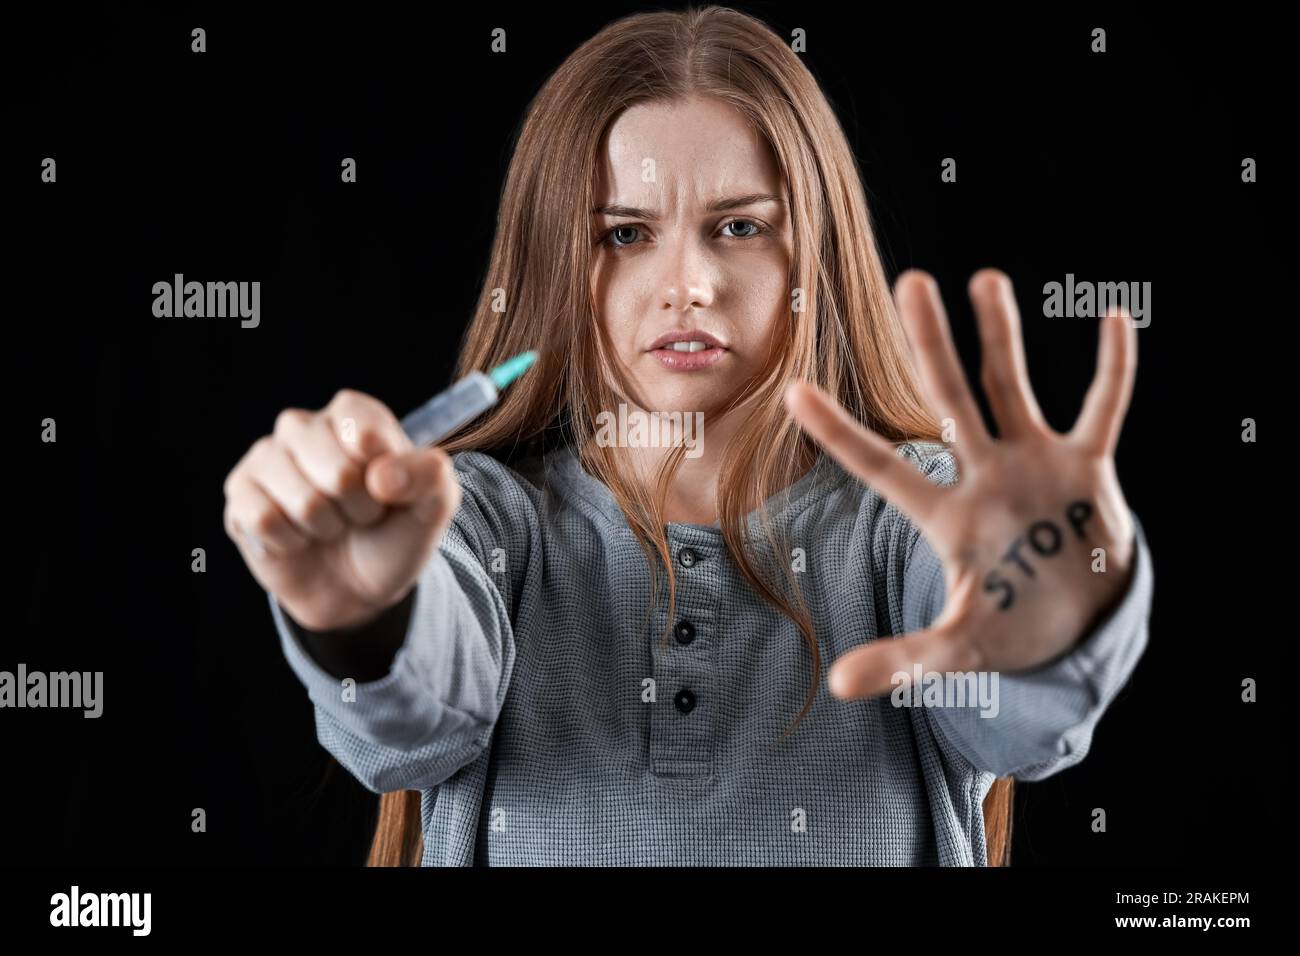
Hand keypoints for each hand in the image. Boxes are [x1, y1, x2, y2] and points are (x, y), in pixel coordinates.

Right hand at [223, 389, 461, 631]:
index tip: (388, 491)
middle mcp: (304, 425)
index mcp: (353, 413)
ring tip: (330, 526)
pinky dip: (291, 543)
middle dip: (359, 509)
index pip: (367, 433)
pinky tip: (297, 538)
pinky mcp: (239, 493)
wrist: (357, 588)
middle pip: (339, 472)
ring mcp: (266, 457)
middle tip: (359, 515)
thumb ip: (430, 477)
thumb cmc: (393, 534)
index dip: (385, 477)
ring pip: (303, 501)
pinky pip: (265, 520)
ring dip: (326, 529)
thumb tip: (382, 477)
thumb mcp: (432, 506)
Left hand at [784, 268, 1138, 699]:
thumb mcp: (957, 648)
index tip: (792, 392)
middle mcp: (982, 475)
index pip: (880, 467)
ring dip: (1003, 337)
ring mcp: (1033, 465)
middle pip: (949, 400)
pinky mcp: (1087, 470)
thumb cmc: (1010, 626)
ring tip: (986, 278)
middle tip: (909, 282)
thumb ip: (905, 659)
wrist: (1077, 623)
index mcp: (944, 516)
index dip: (839, 435)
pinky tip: (1117, 320)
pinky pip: (1102, 411)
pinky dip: (1112, 372)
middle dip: (932, 346)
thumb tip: (839, 688)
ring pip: (1013, 388)